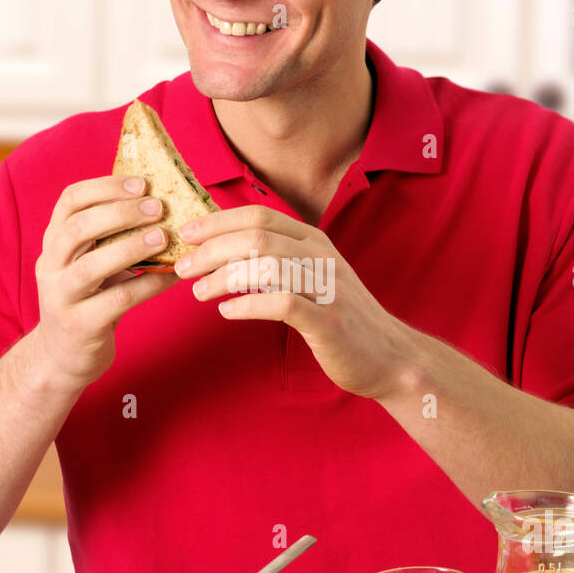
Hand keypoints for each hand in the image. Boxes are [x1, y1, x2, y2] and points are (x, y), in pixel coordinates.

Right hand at [33, 175, 178, 388]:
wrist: (62, 357)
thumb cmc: (88, 300)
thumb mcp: (91, 263)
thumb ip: (112, 238)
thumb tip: (163, 206)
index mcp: (54, 242)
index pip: (70, 200)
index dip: (106, 186)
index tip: (142, 183)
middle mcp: (51, 266)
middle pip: (77, 228)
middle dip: (120, 212)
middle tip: (157, 207)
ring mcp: (61, 297)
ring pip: (92, 266)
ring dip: (131, 248)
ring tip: (164, 237)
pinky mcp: (80, 325)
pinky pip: (117, 300)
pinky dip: (148, 285)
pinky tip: (173, 276)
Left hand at [174, 204, 416, 399]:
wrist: (390, 357)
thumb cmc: (342, 318)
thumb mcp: (313, 277)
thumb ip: (279, 261)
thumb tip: (228, 252)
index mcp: (313, 241)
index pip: (258, 215)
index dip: (217, 221)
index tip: (187, 234)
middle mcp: (320, 256)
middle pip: (255, 237)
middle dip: (211, 250)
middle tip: (183, 268)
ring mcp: (326, 287)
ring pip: (265, 265)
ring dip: (224, 278)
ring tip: (199, 292)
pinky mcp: (327, 320)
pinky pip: (281, 304)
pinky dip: (248, 306)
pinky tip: (228, 313)